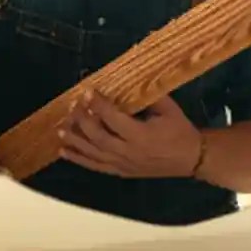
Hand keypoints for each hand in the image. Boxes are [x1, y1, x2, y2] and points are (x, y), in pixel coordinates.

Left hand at [59, 91, 201, 177]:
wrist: (191, 159)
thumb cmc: (180, 130)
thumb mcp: (168, 109)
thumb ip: (149, 95)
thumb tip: (130, 78)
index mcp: (141, 136)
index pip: (113, 119)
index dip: (98, 105)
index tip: (87, 92)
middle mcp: (128, 153)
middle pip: (98, 137)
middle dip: (83, 121)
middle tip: (72, 106)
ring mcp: (123, 165)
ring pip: (93, 153)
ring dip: (75, 141)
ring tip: (60, 129)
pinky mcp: (120, 172)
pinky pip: (95, 166)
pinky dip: (79, 159)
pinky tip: (64, 151)